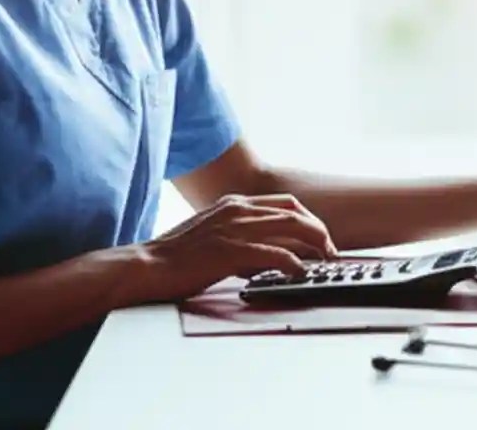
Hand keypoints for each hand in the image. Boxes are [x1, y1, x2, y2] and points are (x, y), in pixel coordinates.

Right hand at [126, 193, 337, 302]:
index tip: (320, 237)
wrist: (146, 266)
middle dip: (319, 230)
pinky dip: (294, 263)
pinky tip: (300, 273)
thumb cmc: (176, 256)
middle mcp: (237, 210)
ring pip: (291, 227)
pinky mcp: (229, 251)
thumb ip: (241, 235)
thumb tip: (271, 252)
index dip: (309, 219)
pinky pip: (274, 254)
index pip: (286, 203)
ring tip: (325, 260)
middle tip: (330, 251)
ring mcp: (234, 229)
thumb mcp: (213, 233)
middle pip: (295, 212)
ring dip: (315, 244)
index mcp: (234, 204)